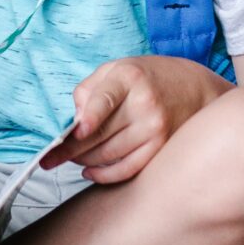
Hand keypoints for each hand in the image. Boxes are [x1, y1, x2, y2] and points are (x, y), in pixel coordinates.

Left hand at [50, 55, 223, 182]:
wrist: (194, 87)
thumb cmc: (145, 78)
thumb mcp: (116, 69)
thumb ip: (88, 90)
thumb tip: (74, 122)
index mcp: (128, 77)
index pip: (106, 99)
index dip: (90, 116)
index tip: (76, 131)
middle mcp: (144, 103)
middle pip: (100, 134)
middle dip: (69, 149)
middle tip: (49, 158)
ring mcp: (156, 128)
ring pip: (109, 154)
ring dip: (84, 160)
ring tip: (71, 158)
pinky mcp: (161, 148)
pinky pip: (127, 169)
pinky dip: (104, 175)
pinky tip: (90, 171)